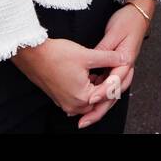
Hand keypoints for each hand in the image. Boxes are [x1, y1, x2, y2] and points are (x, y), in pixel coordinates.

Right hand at [12, 38, 127, 118]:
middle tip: (120, 72)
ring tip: (107, 72)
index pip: (109, 93)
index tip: (128, 68)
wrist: (32, 54)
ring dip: (99, 88)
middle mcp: (74, 106)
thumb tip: (124, 58)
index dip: (119, 79)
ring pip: (90, 99)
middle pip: (100, 100)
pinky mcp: (60, 98)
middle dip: (110, 86)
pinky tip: (93, 75)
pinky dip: (88, 88)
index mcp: (83, 98)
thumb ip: (109, 58)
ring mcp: (66, 104)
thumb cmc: (57, 54)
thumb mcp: (87, 55)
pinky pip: (80, 97)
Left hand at [76, 0, 152, 129]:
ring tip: (86, 116)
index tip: (90, 100)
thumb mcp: (113, 33)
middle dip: (100, 109)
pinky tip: (90, 97)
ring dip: (100, 104)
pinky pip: (111, 83)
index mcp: (127, 60)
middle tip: (85, 120)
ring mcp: (124, 67)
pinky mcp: (119, 66)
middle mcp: (127, 67)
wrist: (139, 12)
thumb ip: (103, 51)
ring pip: (113, 91)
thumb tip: (92, 66)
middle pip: (115, 93)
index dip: (102, 92)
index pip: (114, 81)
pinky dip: (101, 93)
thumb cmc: (128, 20)